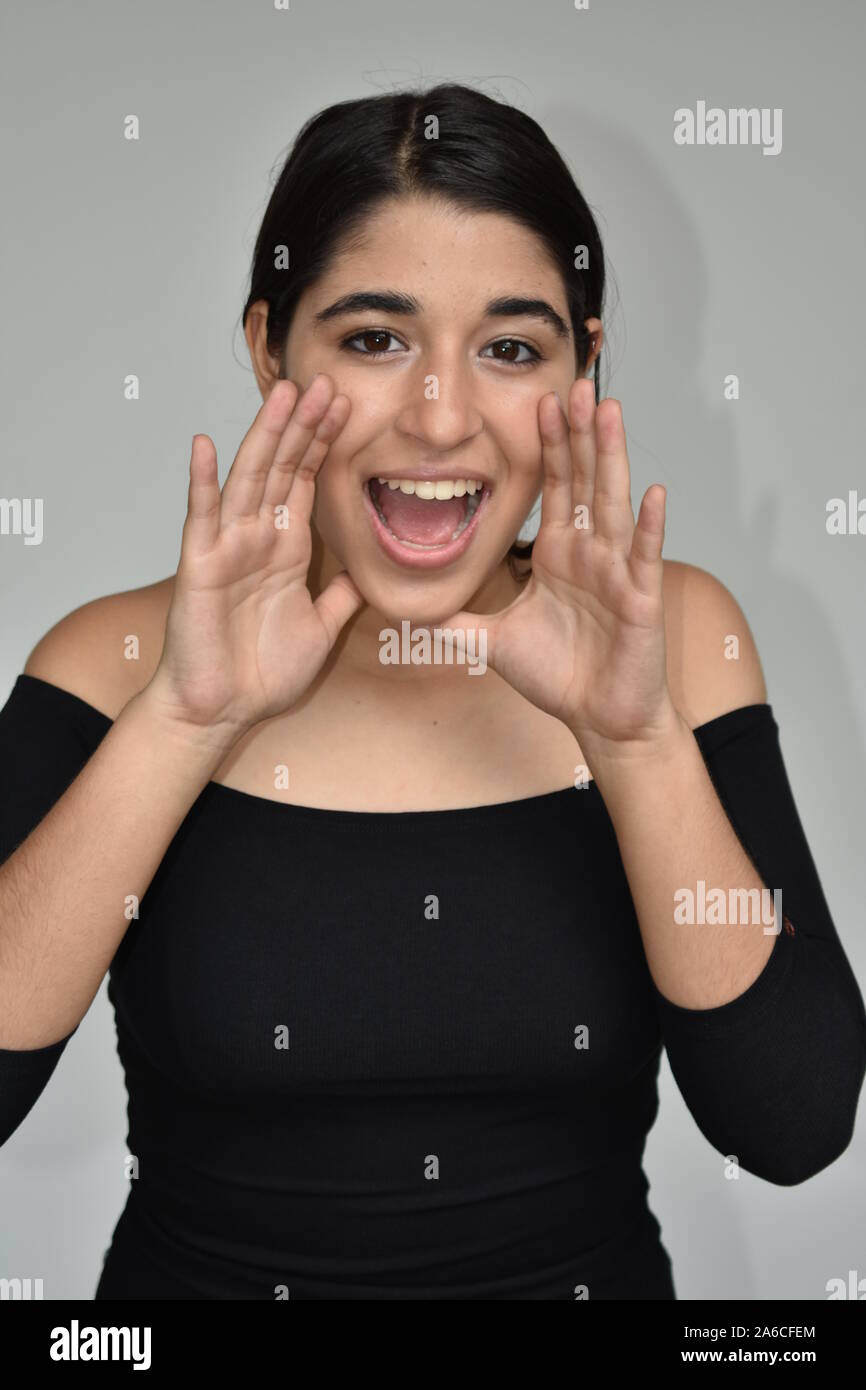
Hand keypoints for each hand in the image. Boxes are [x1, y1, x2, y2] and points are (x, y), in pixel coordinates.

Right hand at [148, 374, 363, 735]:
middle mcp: (257, 538)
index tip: (347, 405)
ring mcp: (227, 547)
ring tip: (285, 394)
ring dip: (266, 435)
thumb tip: (368, 573)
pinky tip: (207, 443)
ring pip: (249, 478)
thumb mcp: (321, 628)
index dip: (325, 443)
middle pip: (282, 467)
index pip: (305, 481)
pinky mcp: (201, 566)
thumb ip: (341, 597)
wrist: (221, 711)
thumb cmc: (262, 674)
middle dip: (304, 425)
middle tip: (325, 380)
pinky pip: (201, 516)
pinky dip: (203, 480)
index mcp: (286, 549)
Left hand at [446, 378, 677, 751]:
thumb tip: (405, 612)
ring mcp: (616, 571)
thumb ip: (454, 621)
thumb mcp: (491, 642)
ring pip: (611, 502)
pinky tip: (653, 492)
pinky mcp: (638, 599)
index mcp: (559, 554)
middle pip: (583, 478)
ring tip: (608, 409)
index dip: (549, 444)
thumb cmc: (559, 676)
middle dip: (578, 430)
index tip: (541, 400)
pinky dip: (648, 527)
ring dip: (611, 455)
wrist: (600, 718)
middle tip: (574, 380)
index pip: (554, 486)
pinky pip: (642, 557)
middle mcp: (589, 552)